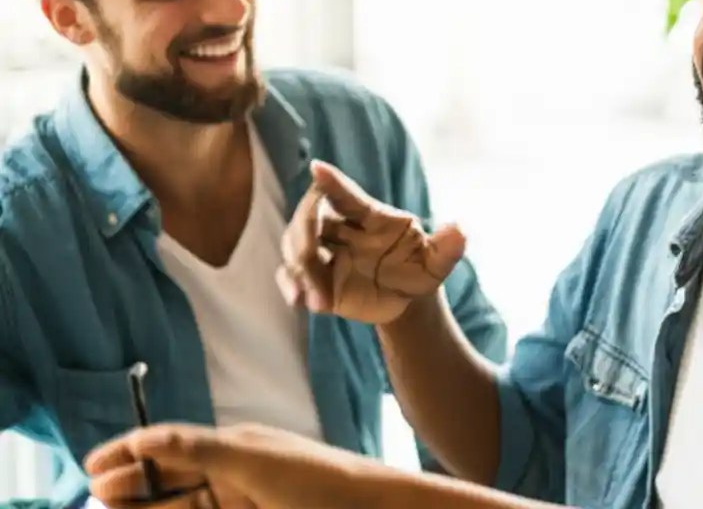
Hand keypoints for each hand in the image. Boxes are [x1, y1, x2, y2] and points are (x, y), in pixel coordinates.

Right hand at [86, 424, 386, 508]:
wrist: (372, 507)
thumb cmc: (317, 480)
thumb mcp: (252, 462)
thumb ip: (198, 449)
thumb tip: (146, 436)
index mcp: (233, 447)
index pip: (170, 445)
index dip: (132, 454)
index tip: (93, 466)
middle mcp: (234, 473)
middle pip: (171, 478)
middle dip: (133, 486)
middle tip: (97, 496)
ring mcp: (242, 500)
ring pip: (184, 504)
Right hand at [276, 161, 465, 323]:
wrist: (405, 299)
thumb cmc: (419, 269)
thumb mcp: (437, 262)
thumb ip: (448, 248)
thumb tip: (460, 229)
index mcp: (372, 216)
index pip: (348, 195)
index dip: (332, 182)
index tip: (317, 168)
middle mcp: (343, 228)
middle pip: (311, 217)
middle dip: (304, 236)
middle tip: (309, 263)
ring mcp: (326, 251)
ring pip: (296, 246)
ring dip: (300, 271)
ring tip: (319, 301)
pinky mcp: (313, 277)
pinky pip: (290, 275)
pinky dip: (291, 286)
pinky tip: (300, 302)